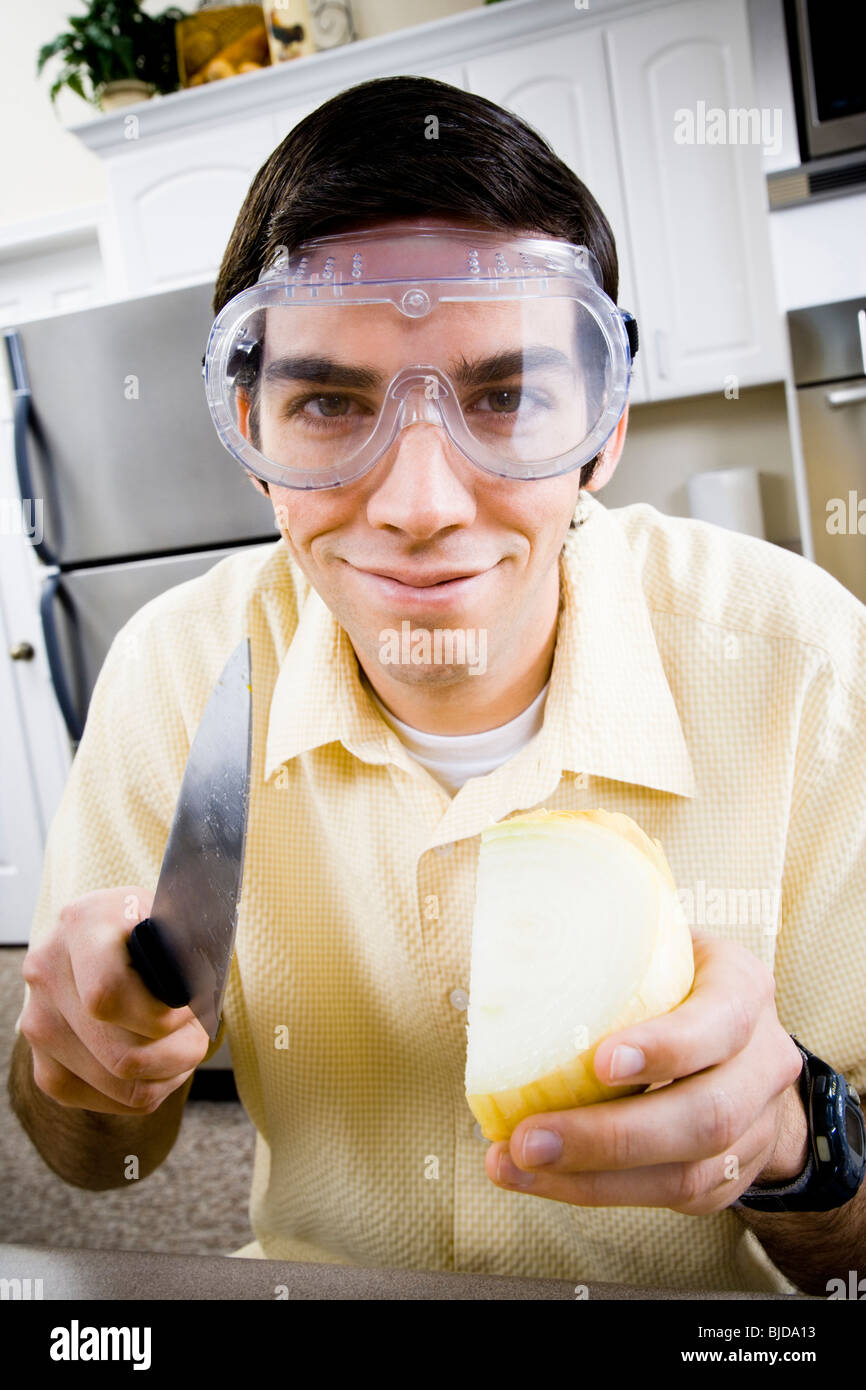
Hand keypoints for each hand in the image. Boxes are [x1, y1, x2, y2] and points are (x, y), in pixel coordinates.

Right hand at [19, 886, 208, 1115]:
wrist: (111, 936)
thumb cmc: (156, 928)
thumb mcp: (177, 916)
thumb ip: (190, 945)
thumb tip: (199, 991)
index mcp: (82, 924)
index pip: (108, 997)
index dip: (163, 1015)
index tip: (191, 1006)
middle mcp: (47, 973)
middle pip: (121, 1055)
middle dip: (180, 1051)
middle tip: (201, 1033)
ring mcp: (39, 1023)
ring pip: (120, 1085)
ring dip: (169, 1073)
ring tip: (185, 1045)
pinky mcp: (46, 1065)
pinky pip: (108, 1101)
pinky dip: (148, 1090)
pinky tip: (162, 1061)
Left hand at [486, 929, 808, 1213]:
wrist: (743, 1038)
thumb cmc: (675, 979)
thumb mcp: (660, 945)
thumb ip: (607, 941)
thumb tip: (511, 940)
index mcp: (743, 990)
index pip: (719, 1023)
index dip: (667, 1048)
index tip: (600, 1063)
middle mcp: (763, 1061)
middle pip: (706, 1115)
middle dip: (611, 1137)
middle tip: (530, 1138)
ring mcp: (755, 1126)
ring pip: (688, 1173)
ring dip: (591, 1179)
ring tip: (516, 1164)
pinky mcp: (730, 1175)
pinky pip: (668, 1197)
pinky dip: (596, 1191)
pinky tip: (539, 1179)